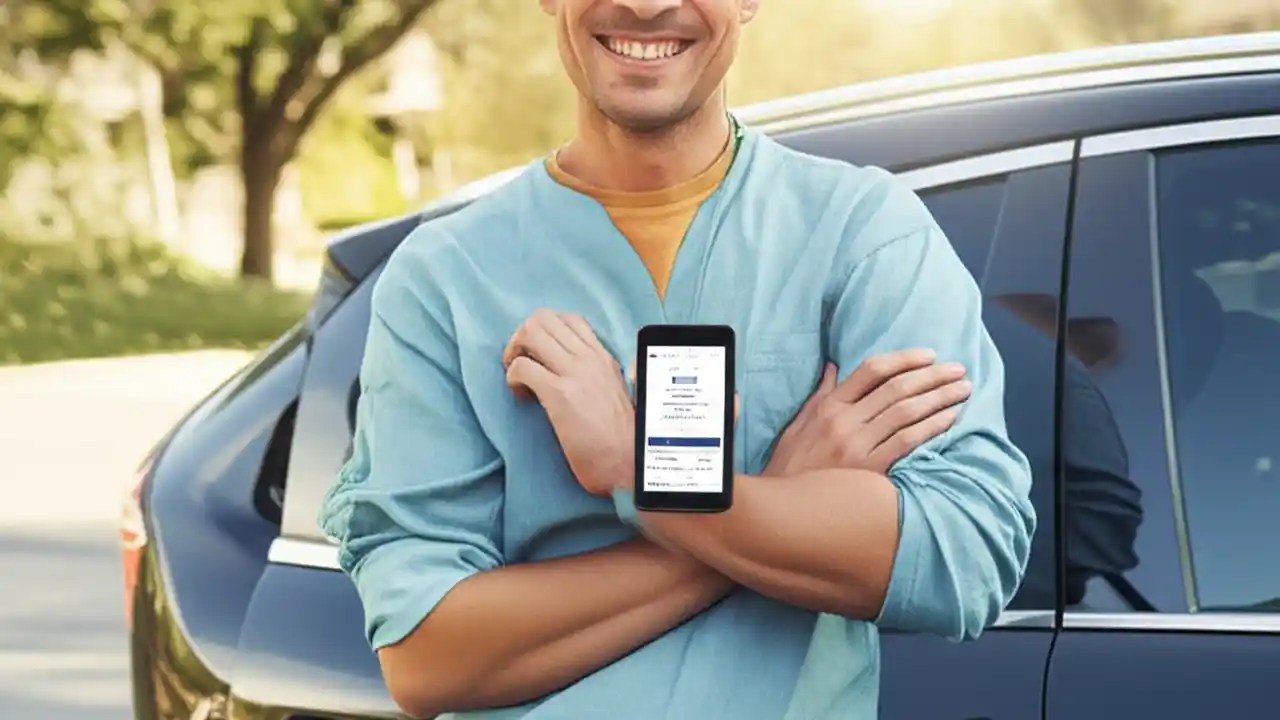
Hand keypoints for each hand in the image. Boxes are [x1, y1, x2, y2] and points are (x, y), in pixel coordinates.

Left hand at [504, 310, 632, 496]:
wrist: (629, 465)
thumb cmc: (621, 440)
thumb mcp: (613, 394)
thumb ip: (595, 377)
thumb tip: (567, 373)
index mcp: (603, 358)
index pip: (569, 320)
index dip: (545, 334)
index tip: (540, 358)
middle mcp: (590, 358)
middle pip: (543, 318)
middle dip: (522, 337)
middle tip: (519, 362)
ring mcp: (575, 373)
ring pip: (531, 332)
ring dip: (514, 352)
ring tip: (518, 377)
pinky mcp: (560, 395)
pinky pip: (521, 367)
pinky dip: (512, 378)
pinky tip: (522, 396)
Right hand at [763, 349, 970, 476]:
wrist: (784, 509)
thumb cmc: (791, 466)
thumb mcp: (798, 424)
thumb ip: (820, 395)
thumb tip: (833, 366)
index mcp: (828, 406)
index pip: (871, 370)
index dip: (904, 359)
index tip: (929, 355)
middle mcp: (844, 421)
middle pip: (896, 388)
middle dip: (932, 376)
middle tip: (958, 369)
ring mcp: (857, 445)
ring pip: (907, 412)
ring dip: (939, 398)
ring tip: (963, 390)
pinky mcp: (869, 470)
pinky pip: (907, 442)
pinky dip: (931, 427)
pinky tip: (950, 419)